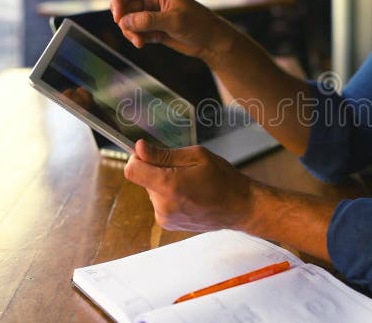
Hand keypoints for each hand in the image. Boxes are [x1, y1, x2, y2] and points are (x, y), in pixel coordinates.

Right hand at [110, 0, 237, 64]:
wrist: (211, 41)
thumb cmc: (199, 24)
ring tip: (140, 42)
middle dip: (125, 21)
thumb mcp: (174, 20)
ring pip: (128, 20)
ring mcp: (151, 14)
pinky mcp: (152, 28)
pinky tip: (145, 43)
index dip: (118, 1)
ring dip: (130, 32)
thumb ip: (148, 20)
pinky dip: (136, 37)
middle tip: (132, 34)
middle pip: (124, 6)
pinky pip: (135, 31)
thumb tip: (125, 21)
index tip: (118, 18)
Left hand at [124, 139, 253, 231]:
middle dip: (157, 170)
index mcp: (169, 185)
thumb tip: (139, 148)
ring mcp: (165, 217)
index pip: (132, 170)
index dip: (138, 158)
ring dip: (164, 184)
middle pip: (143, 179)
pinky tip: (189, 195)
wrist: (240, 207)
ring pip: (151, 190)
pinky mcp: (167, 223)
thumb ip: (164, 154)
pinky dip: (169, 196)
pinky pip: (159, 202)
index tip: (149, 154)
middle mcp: (163, 204)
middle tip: (183, 170)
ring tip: (189, 184)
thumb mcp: (197, 156)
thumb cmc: (223, 179)